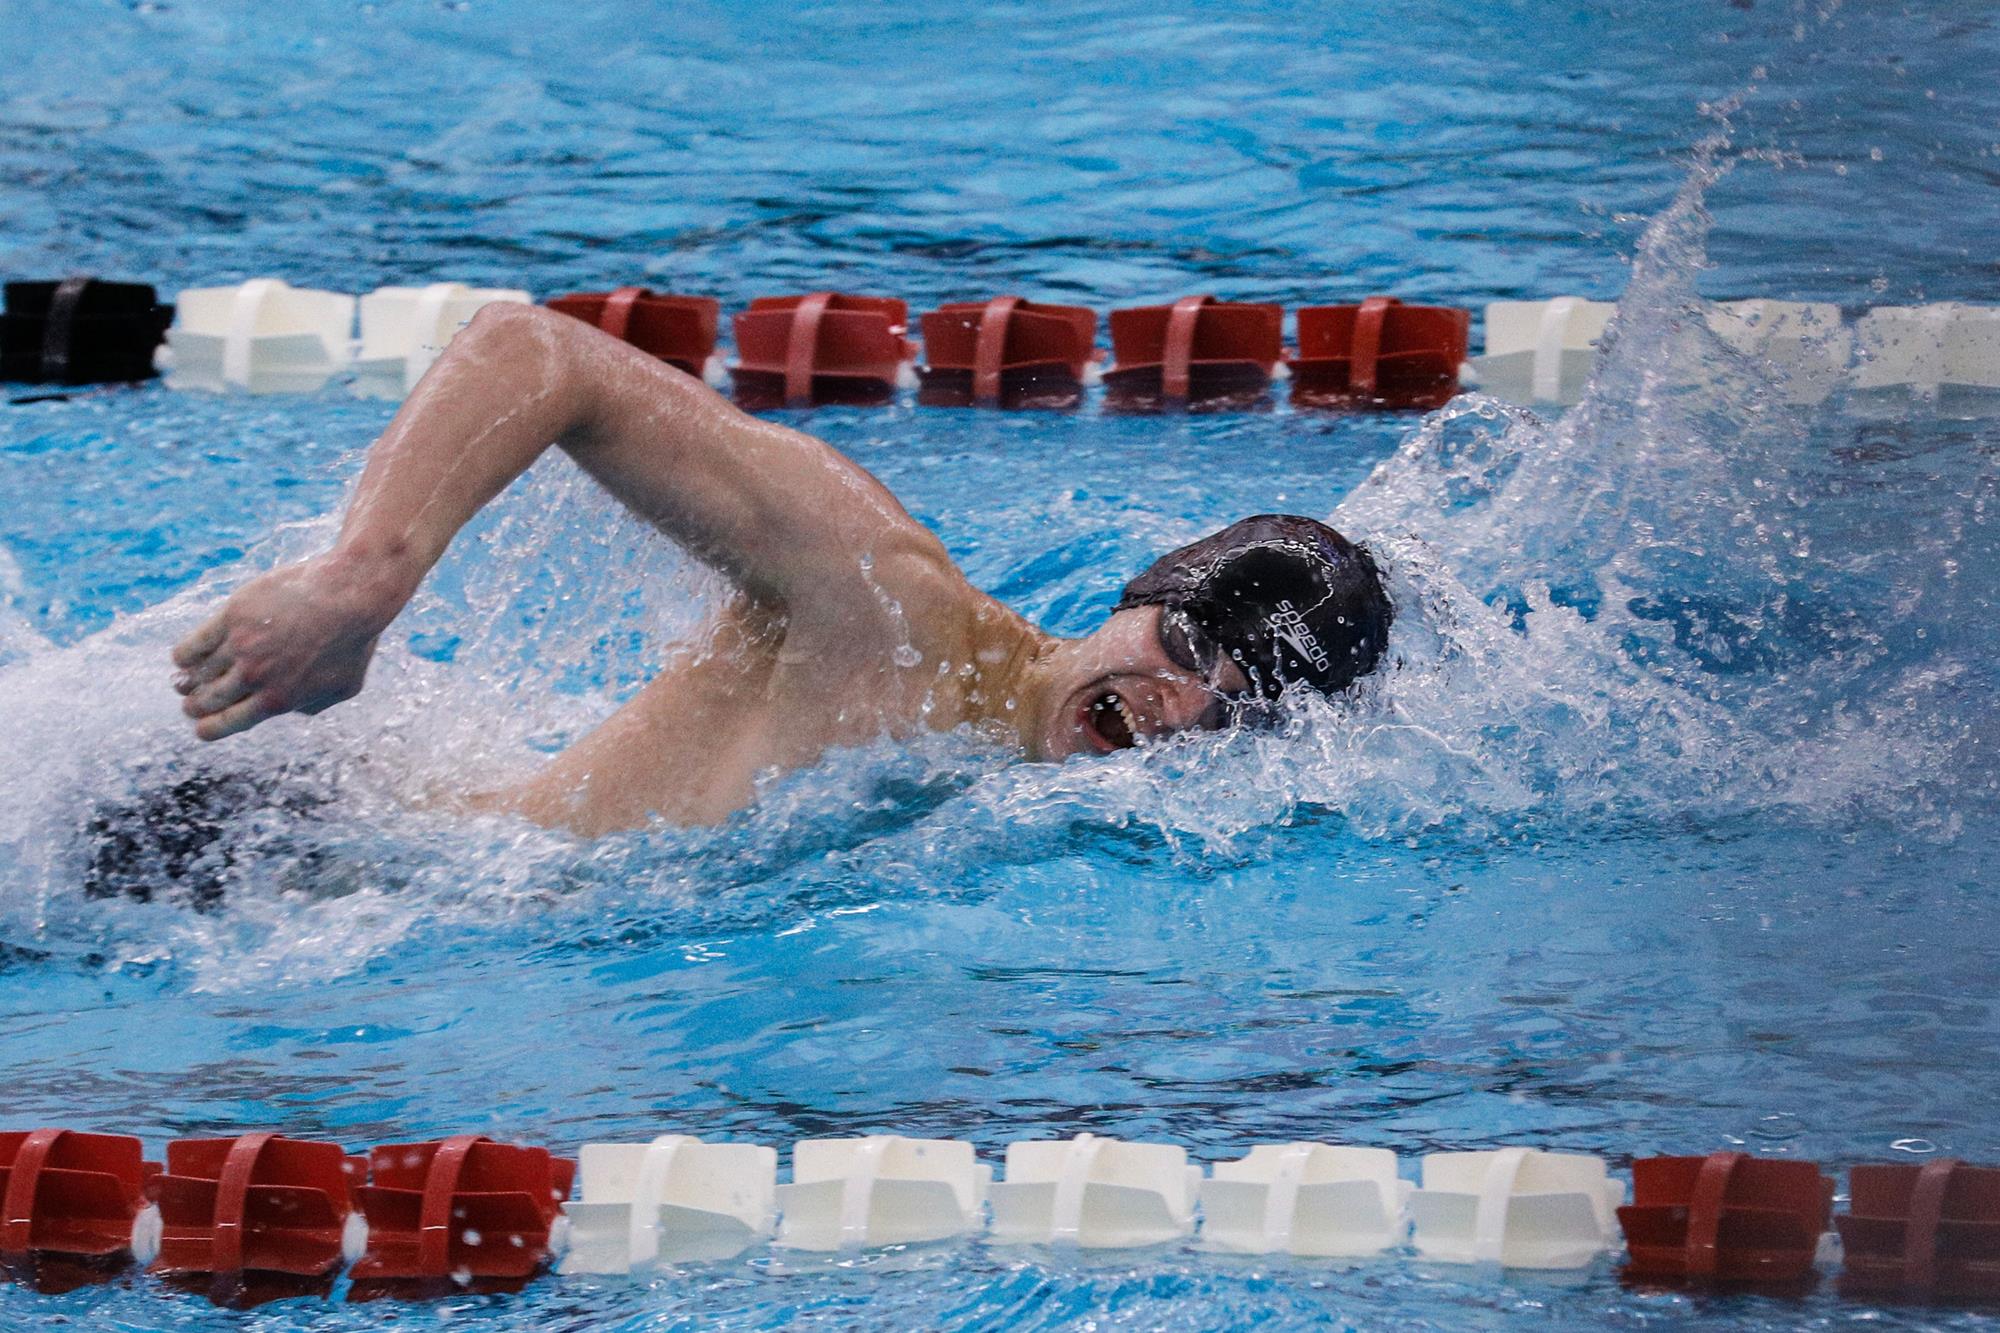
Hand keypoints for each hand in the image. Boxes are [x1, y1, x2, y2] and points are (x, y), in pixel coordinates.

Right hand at [171, 551, 407, 740]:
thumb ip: (313, 704)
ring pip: (197, 672)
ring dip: (186, 680)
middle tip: (190, 701)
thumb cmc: (354, 640)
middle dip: (195, 705)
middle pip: (207, 700)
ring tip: (184, 679)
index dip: (208, 728)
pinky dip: (184, 654)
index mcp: (279, 700)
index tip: (199, 726)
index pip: (228, 723)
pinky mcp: (233, 616)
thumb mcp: (344, 686)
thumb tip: (291, 711)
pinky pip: (194, 643)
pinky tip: (182, 656)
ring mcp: (242, 646)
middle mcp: (255, 677)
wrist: (351, 593)